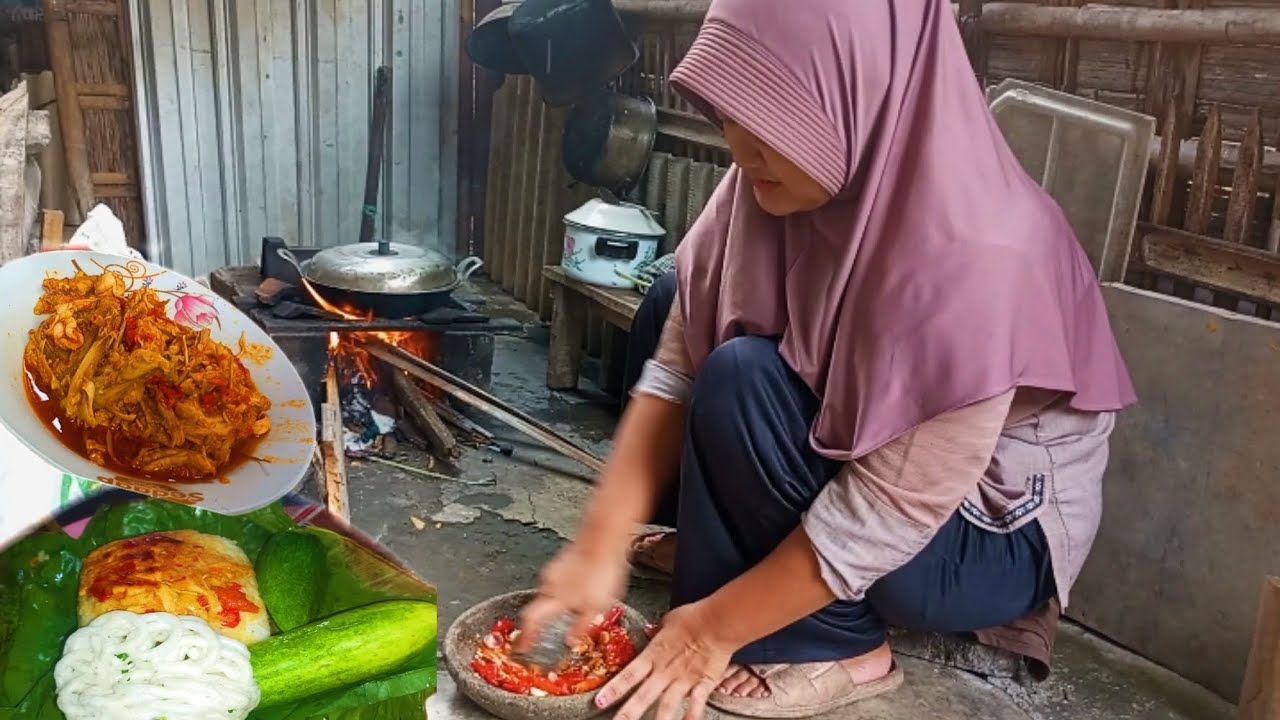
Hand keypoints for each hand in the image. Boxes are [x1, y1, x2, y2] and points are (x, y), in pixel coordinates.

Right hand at [516, 538, 629, 653]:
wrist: (604, 538)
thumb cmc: (601, 572)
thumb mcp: (597, 607)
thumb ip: (581, 625)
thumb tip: (571, 641)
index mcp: (554, 598)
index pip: (532, 620)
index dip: (526, 636)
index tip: (523, 646)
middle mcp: (549, 583)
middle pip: (536, 606)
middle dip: (538, 620)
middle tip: (543, 630)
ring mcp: (554, 570)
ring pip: (547, 592)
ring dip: (554, 604)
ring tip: (567, 611)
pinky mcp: (563, 560)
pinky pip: (557, 581)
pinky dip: (562, 590)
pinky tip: (577, 590)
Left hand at [594, 602, 735, 719]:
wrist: (718, 621)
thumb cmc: (693, 617)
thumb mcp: (668, 621)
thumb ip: (657, 631)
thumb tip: (649, 630)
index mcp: (654, 655)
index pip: (629, 675)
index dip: (613, 690)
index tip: (600, 701)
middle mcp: (665, 671)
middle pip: (643, 696)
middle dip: (628, 714)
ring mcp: (684, 680)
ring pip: (667, 705)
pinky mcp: (702, 684)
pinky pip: (696, 705)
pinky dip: (691, 717)